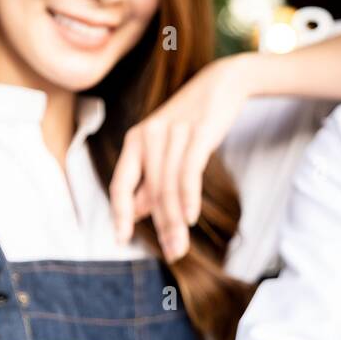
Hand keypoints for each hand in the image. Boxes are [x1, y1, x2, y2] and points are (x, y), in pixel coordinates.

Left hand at [109, 54, 256, 261]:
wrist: (221, 84)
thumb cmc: (192, 121)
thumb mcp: (166, 149)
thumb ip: (151, 179)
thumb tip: (137, 212)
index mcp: (135, 141)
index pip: (120, 184)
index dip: (119, 215)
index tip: (121, 240)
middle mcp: (147, 137)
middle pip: (150, 193)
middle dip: (160, 228)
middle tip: (171, 255)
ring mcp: (171, 134)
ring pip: (169, 187)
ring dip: (176, 222)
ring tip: (182, 247)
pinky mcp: (196, 133)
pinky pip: (188, 172)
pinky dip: (189, 198)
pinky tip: (191, 220)